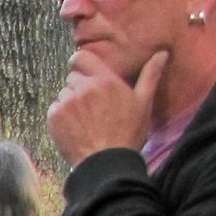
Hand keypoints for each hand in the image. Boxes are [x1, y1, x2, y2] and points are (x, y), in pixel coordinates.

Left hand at [49, 48, 167, 165]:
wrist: (106, 162)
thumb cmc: (128, 133)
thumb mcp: (143, 102)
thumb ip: (150, 75)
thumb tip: (162, 53)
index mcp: (104, 80)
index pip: (82, 57)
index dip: (80, 62)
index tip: (83, 69)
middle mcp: (83, 87)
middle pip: (73, 77)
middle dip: (80, 86)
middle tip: (92, 105)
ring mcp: (67, 102)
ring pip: (63, 93)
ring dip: (71, 102)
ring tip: (85, 119)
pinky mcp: (54, 117)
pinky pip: (54, 109)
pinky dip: (61, 116)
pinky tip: (75, 127)